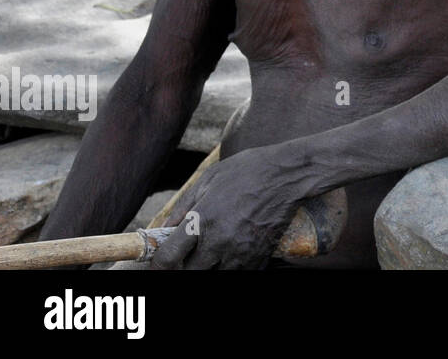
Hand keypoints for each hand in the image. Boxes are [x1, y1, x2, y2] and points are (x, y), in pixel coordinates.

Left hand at [150, 146, 307, 269]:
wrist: (289, 174)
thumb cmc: (248, 170)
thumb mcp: (209, 178)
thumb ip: (183, 206)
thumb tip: (164, 228)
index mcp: (203, 220)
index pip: (168, 258)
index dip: (158, 265)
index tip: (158, 264)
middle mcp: (220, 241)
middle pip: (190, 273)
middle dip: (184, 268)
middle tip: (187, 257)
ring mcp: (242, 252)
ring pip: (215, 276)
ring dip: (208, 268)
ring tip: (211, 254)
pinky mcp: (260, 256)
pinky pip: (239, 273)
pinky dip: (230, 268)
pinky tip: (230, 254)